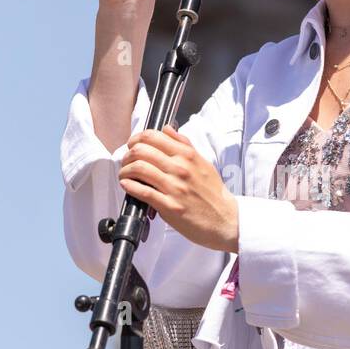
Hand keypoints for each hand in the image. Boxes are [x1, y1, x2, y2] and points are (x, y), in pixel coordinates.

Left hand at [119, 125, 239, 254]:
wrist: (224, 219)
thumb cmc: (213, 193)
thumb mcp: (203, 163)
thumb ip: (184, 145)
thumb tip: (167, 129)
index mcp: (187, 155)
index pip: (153, 136)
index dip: (137, 138)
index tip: (133, 144)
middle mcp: (180, 168)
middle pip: (141, 150)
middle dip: (128, 154)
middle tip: (126, 161)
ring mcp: (174, 187)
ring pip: (139, 169)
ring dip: (125, 170)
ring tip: (125, 174)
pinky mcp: (169, 206)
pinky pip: (142, 191)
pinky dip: (129, 186)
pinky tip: (127, 185)